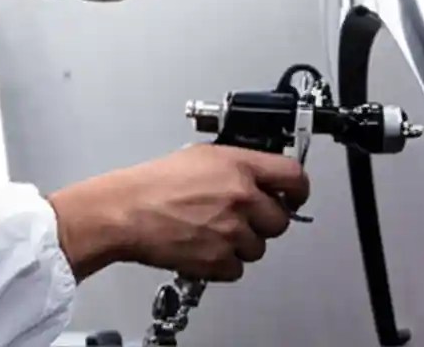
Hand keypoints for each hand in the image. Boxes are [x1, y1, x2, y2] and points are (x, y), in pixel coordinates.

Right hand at [48, 144, 310, 281]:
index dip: (298, 190)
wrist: (125, 211)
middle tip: (244, 218)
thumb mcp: (203, 155)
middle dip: (265, 221)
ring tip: (216, 232)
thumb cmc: (153, 183)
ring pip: (260, 247)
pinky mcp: (217, 259)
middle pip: (281, 220)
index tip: (295, 196)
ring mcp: (231, 230)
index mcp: (241, 167)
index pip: (295, 178)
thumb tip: (261, 174)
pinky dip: (225, 264)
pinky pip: (238, 269)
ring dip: (243, 244)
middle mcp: (242, 198)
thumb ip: (239, 164)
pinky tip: (207, 247)